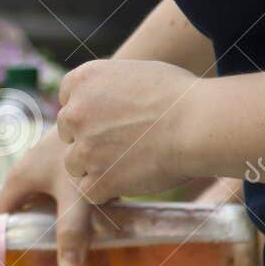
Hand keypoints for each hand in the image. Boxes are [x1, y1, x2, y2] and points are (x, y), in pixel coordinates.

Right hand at [0, 128, 98, 265]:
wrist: (105, 111)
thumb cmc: (82, 148)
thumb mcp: (76, 194)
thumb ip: (71, 230)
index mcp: (19, 181)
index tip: (2, 265)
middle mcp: (29, 174)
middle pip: (18, 214)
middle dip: (26, 239)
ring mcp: (47, 169)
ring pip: (41, 205)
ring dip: (49, 226)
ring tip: (64, 251)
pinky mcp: (67, 166)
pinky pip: (60, 196)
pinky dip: (68, 211)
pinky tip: (90, 225)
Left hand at [55, 59, 198, 200]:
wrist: (197, 125)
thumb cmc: (179, 96)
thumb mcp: (136, 73)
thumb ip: (109, 86)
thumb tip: (102, 101)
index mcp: (83, 80)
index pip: (68, 100)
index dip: (88, 113)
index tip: (110, 119)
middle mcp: (75, 113)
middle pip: (68, 135)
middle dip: (88, 141)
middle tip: (121, 144)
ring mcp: (84, 148)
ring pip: (74, 165)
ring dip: (95, 168)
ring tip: (128, 163)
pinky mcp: (97, 180)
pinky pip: (89, 191)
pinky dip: (106, 191)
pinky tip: (129, 181)